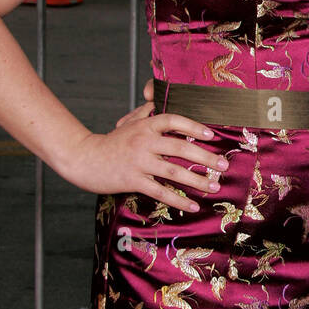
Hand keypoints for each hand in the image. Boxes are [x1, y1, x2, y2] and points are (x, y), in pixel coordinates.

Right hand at [63, 108, 227, 212]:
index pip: (173, 120)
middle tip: (223, 166)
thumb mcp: (129, 123)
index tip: (211, 135)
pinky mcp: (132, 180)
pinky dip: (178, 200)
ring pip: (174, 172)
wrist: (84, 158)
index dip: (194, 126)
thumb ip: (148, 114)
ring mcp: (138, 162)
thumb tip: (164, 103)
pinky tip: (192, 205)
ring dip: (197, 180)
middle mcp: (143, 141)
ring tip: (214, 186)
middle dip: (205, 157)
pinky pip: (160, 192)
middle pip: (180, 148)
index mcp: (145, 125)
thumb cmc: (112, 142)